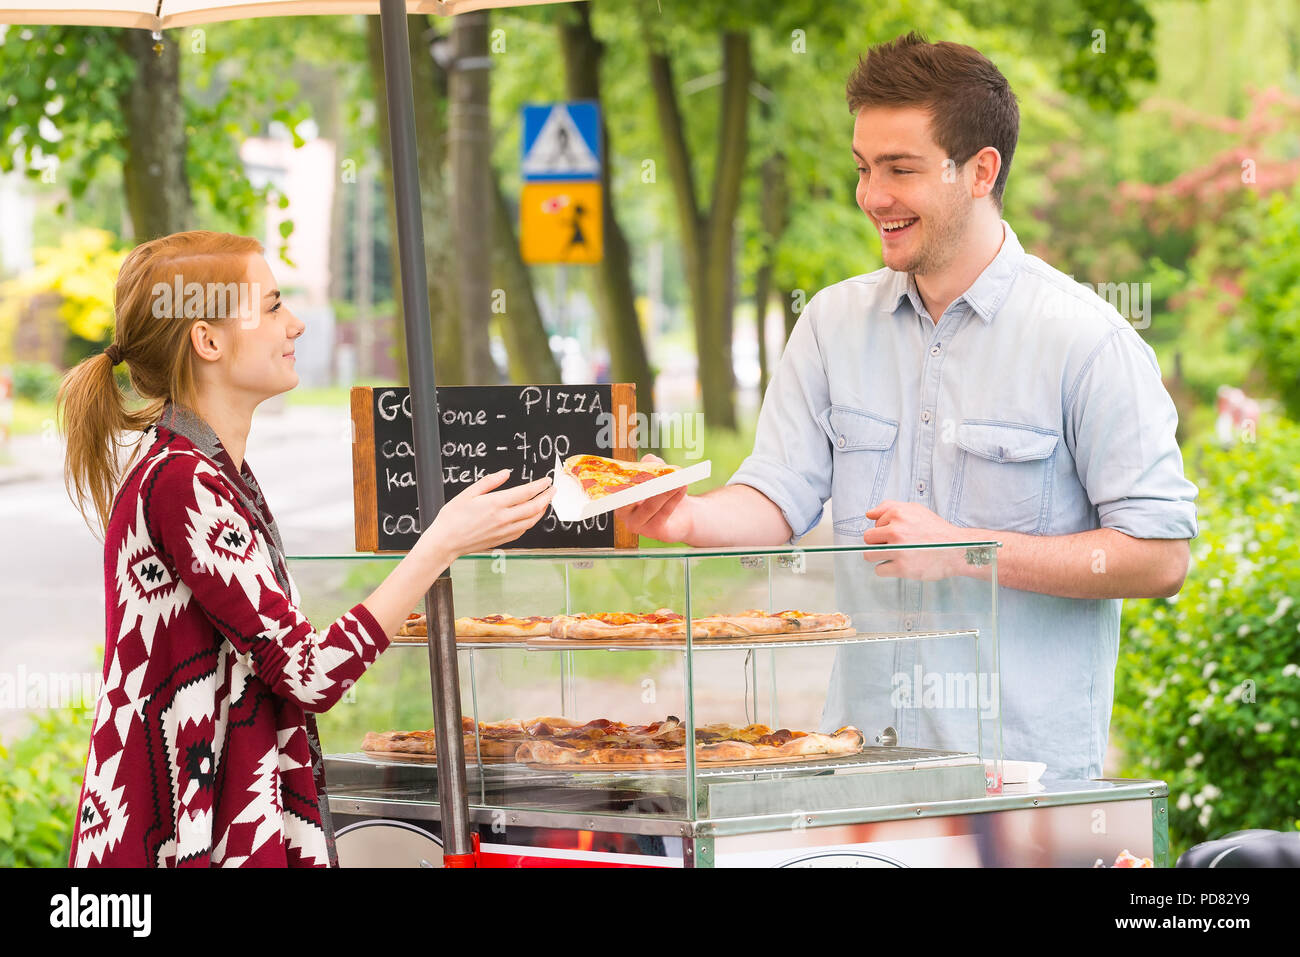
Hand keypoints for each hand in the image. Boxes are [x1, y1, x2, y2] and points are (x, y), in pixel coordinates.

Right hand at [421, 470, 553, 560]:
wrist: (446, 542)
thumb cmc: (452, 518)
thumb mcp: (467, 494)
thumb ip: (489, 482)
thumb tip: (506, 473)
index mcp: (495, 504)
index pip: (526, 492)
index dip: (539, 485)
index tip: (546, 480)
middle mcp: (503, 518)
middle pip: (534, 507)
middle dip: (547, 497)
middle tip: (553, 489)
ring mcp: (504, 531)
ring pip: (532, 520)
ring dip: (542, 510)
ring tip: (546, 501)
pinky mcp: (503, 540)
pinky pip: (523, 530)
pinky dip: (531, 522)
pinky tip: (531, 516)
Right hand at [615, 454, 693, 542]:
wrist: (683, 514)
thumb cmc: (663, 491)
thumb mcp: (657, 473)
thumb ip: (650, 464)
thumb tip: (649, 461)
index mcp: (618, 498)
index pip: (615, 490)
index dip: (622, 481)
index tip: (634, 472)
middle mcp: (624, 514)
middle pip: (629, 499)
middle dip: (642, 485)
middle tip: (653, 476)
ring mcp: (638, 525)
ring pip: (650, 506)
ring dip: (664, 491)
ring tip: (676, 479)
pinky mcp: (654, 532)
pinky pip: (664, 513)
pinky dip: (674, 498)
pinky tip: (682, 486)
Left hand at [861, 500, 968, 580]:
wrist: (957, 549)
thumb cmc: (936, 530)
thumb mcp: (915, 509)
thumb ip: (889, 507)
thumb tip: (869, 514)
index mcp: (898, 514)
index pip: (874, 524)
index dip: (884, 530)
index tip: (897, 534)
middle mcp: (896, 531)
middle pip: (868, 539)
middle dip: (877, 543)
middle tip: (893, 546)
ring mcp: (898, 550)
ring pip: (869, 555)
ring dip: (879, 557)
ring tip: (895, 556)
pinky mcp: (902, 568)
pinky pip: (879, 570)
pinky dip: (887, 569)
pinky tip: (900, 565)